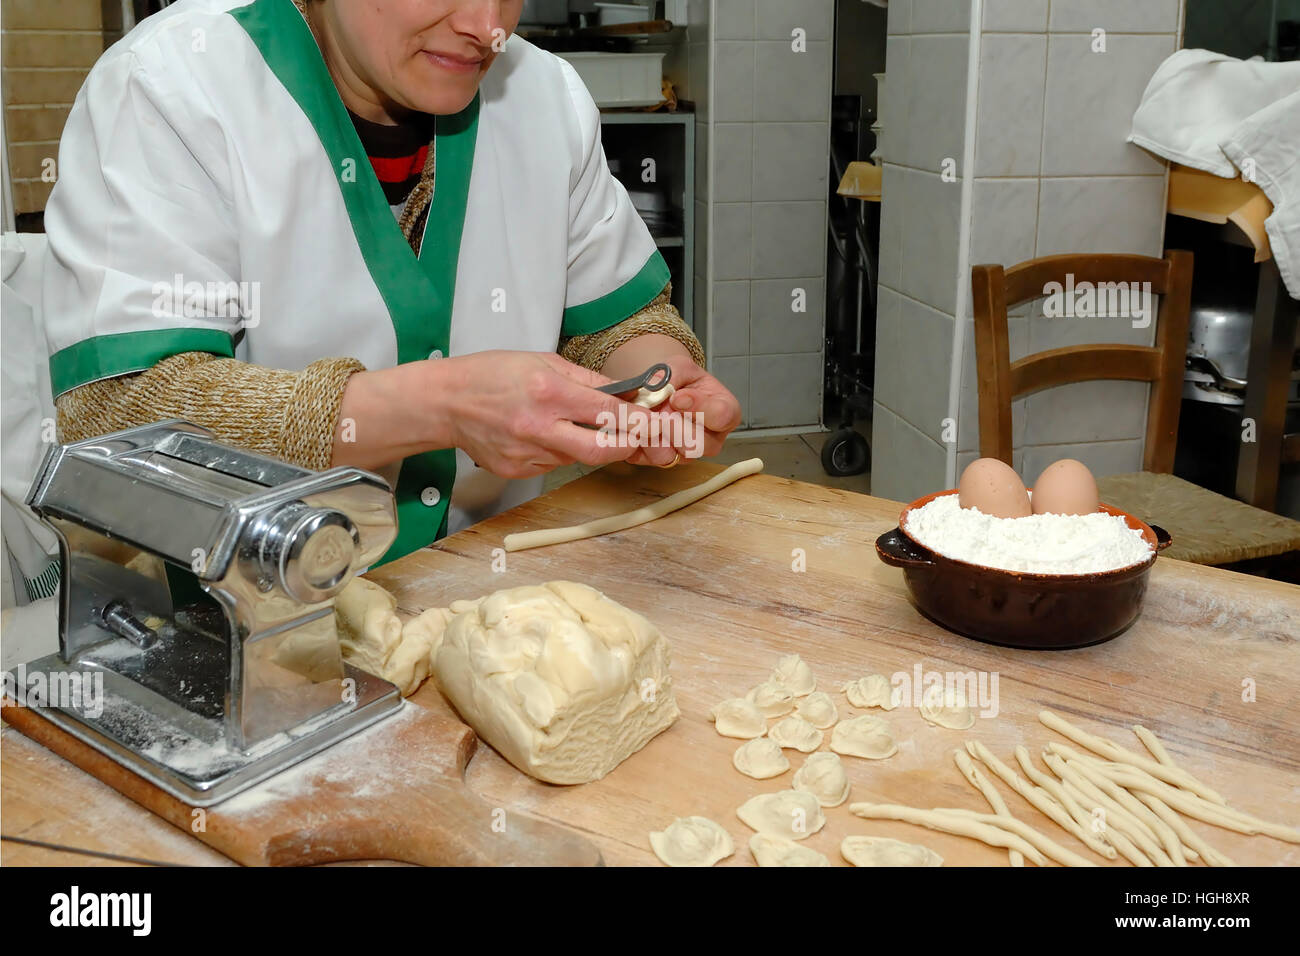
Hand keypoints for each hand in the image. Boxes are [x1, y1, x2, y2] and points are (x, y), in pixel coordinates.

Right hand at [434, 351, 670, 478]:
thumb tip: (623, 391)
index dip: (636, 419)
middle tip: (631, 437)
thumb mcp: (541, 360)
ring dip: (584, 444)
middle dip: (624, 445)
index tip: (652, 421)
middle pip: (601, 450)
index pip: (607, 412)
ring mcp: (527, 453)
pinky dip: (558, 451)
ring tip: (565, 422)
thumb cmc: (491, 374)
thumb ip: (585, 379)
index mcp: (548, 392)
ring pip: (576, 457)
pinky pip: (553, 464)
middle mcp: (539, 427)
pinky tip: (540, 434)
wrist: (445, 402)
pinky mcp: (517, 470)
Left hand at [623, 358, 741, 465]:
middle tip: (661, 413)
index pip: (722, 416)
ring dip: (658, 437)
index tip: (677, 397)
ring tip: (647, 418)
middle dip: (676, 428)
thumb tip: (658, 388)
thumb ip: (673, 373)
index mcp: (725, 412)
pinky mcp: (666, 459)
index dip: (700, 408)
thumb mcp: (679, 366)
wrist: (658, 392)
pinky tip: (636, 427)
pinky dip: (642, 443)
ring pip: (677, 455)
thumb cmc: (678, 379)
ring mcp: (689, 453)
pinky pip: (653, 459)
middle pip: (700, 444)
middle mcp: (711, 438)